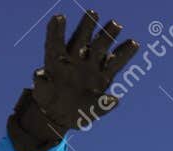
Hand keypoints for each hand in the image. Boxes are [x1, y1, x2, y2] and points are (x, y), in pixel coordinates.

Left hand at [8, 10, 138, 150]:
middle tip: (93, 13)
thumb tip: (38, 75)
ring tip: (115, 25)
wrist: (61, 115)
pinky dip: (124, 54)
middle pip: (81, 39)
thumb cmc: (49, 101)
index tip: (59, 17)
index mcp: (57, 61)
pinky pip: (115, 64)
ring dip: (107, 35)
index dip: (57, 30)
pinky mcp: (102, 78)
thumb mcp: (42, 94)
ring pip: (99, 47)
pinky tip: (133, 43)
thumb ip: (41, 85)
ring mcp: (90, 66)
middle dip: (87, 26)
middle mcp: (75, 60)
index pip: (56, 42)